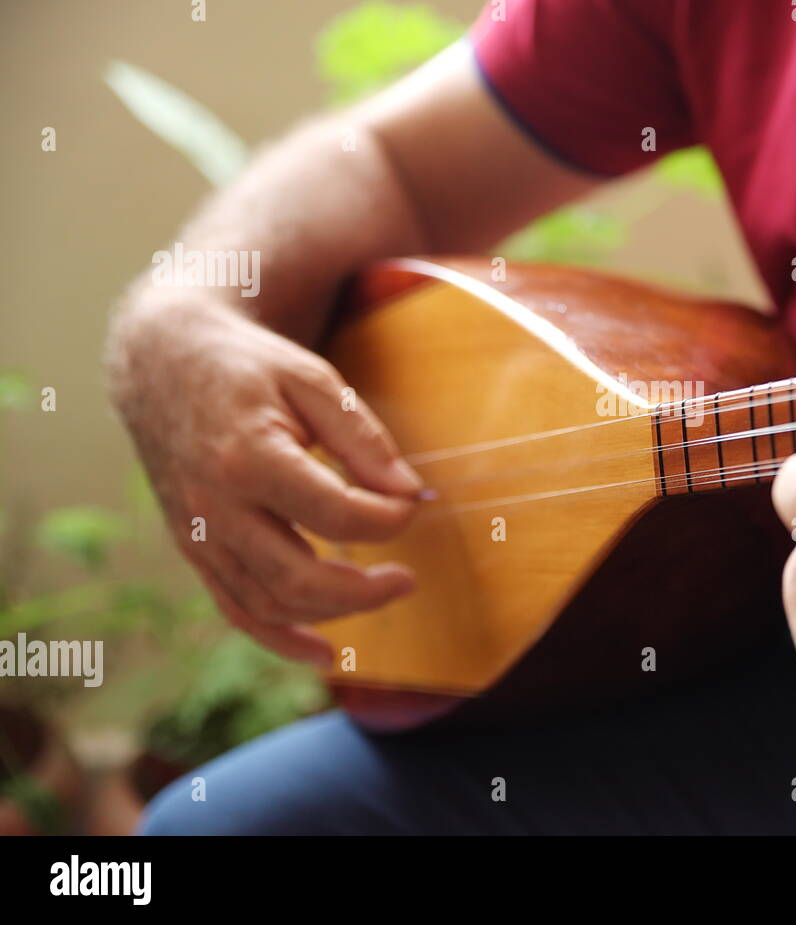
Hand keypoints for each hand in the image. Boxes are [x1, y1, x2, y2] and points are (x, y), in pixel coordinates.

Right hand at [108, 293, 422, 665]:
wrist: (163, 363)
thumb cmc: (248, 368)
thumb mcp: (313, 379)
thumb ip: (364, 439)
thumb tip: (410, 492)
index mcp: (248, 457)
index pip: (336, 515)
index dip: (388, 519)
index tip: (411, 502)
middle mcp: (214, 507)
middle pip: (299, 579)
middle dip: (366, 590)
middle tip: (409, 579)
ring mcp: (198, 535)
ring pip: (270, 603)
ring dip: (334, 614)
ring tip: (384, 591)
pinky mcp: (193, 550)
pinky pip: (236, 610)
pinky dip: (280, 639)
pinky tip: (323, 653)